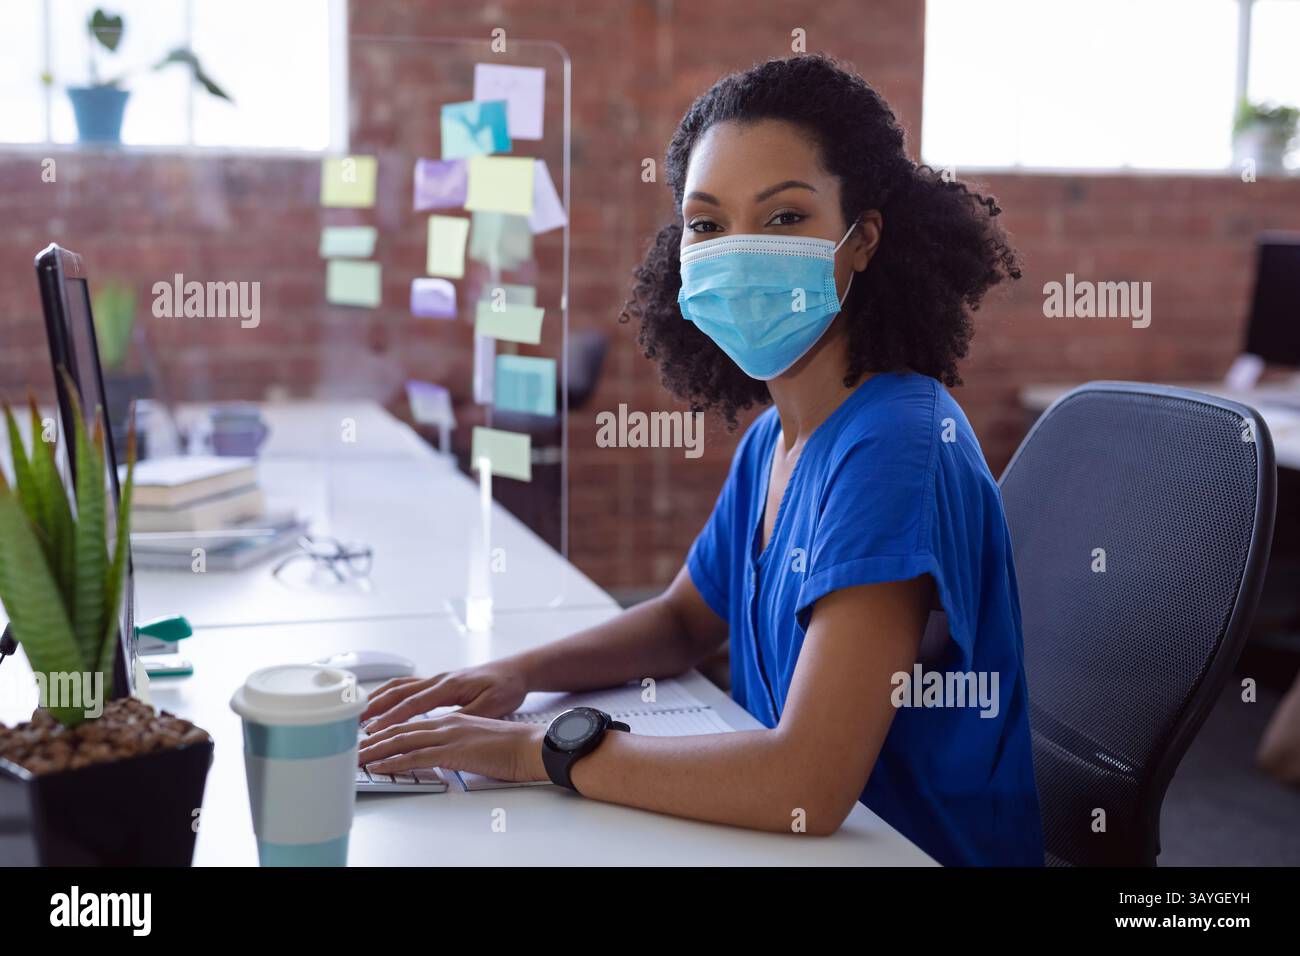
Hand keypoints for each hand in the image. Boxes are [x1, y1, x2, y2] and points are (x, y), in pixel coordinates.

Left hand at [358, 712, 546, 781]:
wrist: (533, 745)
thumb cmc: (514, 746)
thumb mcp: (480, 741)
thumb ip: (460, 744)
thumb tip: (446, 756)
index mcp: (453, 720)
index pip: (411, 724)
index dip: (387, 730)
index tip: (369, 738)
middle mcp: (447, 723)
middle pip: (401, 729)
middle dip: (373, 739)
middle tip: (353, 747)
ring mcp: (449, 735)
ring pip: (402, 740)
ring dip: (376, 750)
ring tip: (357, 757)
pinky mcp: (453, 750)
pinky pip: (416, 756)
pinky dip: (394, 761)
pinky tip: (380, 766)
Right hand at [360, 661, 528, 732]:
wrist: (515, 670)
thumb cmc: (505, 688)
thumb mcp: (491, 706)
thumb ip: (464, 716)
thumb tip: (440, 728)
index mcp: (449, 686)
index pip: (413, 704)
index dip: (392, 719)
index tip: (375, 732)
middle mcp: (438, 679)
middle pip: (398, 692)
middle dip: (375, 709)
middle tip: (354, 725)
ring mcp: (436, 678)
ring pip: (399, 686)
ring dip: (377, 699)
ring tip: (358, 716)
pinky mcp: (438, 682)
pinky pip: (407, 686)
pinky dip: (389, 694)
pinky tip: (380, 704)